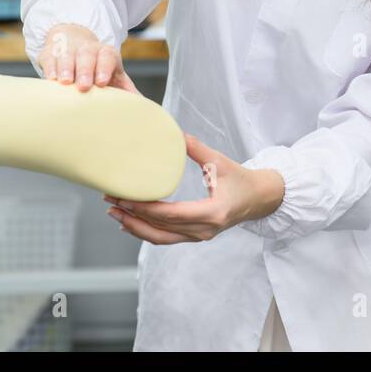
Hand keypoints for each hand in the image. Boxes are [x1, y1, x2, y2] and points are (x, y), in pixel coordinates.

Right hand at [38, 22, 138, 93]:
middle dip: (86, 70)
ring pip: (67, 55)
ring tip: (66, 82)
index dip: (105, 68)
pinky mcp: (51, 52)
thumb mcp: (113, 73)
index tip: (102, 82)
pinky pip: (50, 58)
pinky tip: (51, 78)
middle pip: (87, 56)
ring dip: (66, 68)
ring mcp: (68, 49)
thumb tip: (141, 105)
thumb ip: (126, 89)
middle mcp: (87, 49)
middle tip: (84, 86)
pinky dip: (50, 68)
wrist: (74, 40)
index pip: (107, 57)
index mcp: (106, 54)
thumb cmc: (97, 65)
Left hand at [103, 133, 284, 243]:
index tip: (126, 198)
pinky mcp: (195, 236)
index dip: (146, 208)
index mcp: (213, 212)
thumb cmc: (241, 179)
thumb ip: (197, 149)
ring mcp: (200, 236)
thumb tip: (175, 133)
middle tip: (111, 202)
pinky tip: (129, 222)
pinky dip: (146, 231)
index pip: (173, 214)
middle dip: (133, 217)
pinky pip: (166, 238)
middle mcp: (205, 230)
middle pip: (162, 229)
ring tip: (114, 212)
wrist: (260, 199)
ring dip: (135, 227)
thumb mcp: (220, 161)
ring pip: (161, 238)